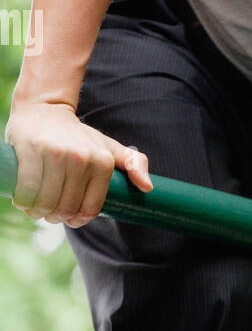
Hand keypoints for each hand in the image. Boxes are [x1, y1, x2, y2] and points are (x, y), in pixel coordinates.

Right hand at [5, 100, 152, 227]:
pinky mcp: (33, 151)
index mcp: (103, 162)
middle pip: (66, 208)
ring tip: (36, 207)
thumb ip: (133, 163)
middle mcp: (82, 158)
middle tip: (49, 213)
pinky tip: (23, 200)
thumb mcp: (109, 147)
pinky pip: (27, 190)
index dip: (77, 220)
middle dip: (56, 218)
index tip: (68, 218)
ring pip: (46, 202)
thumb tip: (148, 187)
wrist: (44, 110)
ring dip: (38, 212)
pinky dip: (23, 202)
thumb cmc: (78, 136)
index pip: (89, 209)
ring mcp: (57, 154)